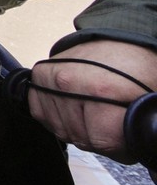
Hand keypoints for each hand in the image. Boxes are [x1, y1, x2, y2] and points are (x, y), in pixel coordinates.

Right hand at [29, 40, 156, 162]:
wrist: (122, 37)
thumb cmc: (141, 69)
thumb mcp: (155, 101)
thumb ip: (152, 133)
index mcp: (102, 89)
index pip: (103, 143)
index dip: (121, 147)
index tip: (129, 136)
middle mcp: (69, 82)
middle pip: (82, 139)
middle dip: (101, 138)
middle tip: (114, 121)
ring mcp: (50, 78)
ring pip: (62, 131)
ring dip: (80, 129)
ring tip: (96, 112)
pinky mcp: (38, 77)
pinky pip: (43, 117)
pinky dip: (60, 118)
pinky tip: (76, 107)